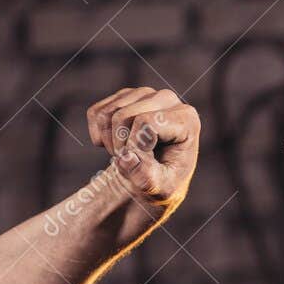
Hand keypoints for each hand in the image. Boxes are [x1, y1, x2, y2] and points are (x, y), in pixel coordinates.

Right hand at [85, 86, 198, 205]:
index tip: (144, 163)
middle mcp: (168, 99)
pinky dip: (98, 135)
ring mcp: (145, 94)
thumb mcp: (160, 188)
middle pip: (124, 116)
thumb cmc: (162, 182)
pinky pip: (96, 112)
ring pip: (108, 114)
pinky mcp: (125, 96)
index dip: (136, 146)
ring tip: (125, 155)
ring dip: (109, 142)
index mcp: (186, 118)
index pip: (146, 122)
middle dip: (120, 145)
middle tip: (130, 162)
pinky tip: (115, 146)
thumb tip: (126, 157)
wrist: (152, 177)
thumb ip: (146, 177)